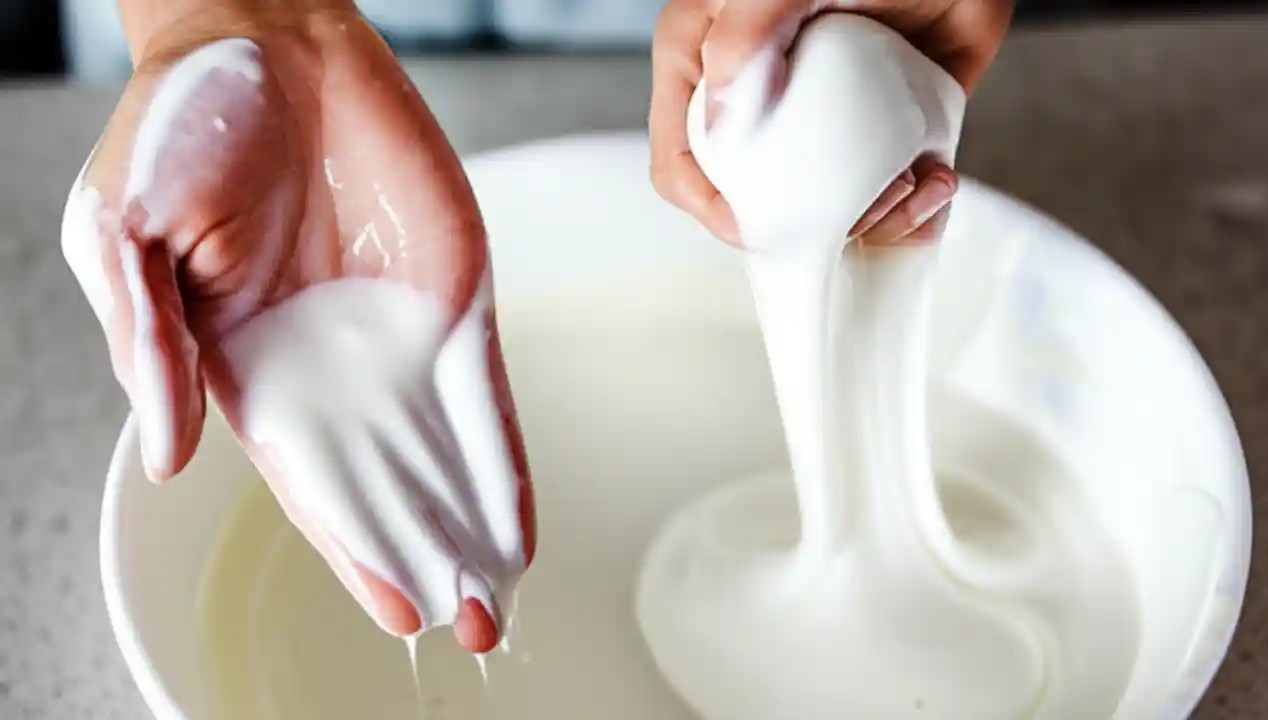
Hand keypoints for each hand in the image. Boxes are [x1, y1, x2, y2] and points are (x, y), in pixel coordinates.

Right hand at [62, 1, 531, 650]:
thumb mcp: (124, 237)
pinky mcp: (455, 292)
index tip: (396, 612)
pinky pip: (483, 390)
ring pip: (443, 455)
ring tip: (505, 602)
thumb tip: (172, 458)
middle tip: (474, 634)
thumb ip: (151, 347)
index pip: (308, 486)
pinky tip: (517, 512)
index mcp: (246, 369)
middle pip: (386, 488)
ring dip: (473, 526)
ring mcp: (397, 334)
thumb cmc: (181, 125)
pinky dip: (501, 454)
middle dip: (426, 559)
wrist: (265, 34)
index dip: (350, 550)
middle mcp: (330, 368)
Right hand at [650, 0, 1013, 245]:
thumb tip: (717, 122)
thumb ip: (737, 38)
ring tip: (909, 185)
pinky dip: (913, 209)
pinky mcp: (877, 138)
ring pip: (824, 215)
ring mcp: (816, 126)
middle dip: (806, 225)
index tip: (761, 229)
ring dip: (873, 220)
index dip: (711, 208)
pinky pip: (883, 202)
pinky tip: (932, 181)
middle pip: (754, 203)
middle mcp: (758, 104)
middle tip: (858, 201)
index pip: (681, 163)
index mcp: (707, 66)